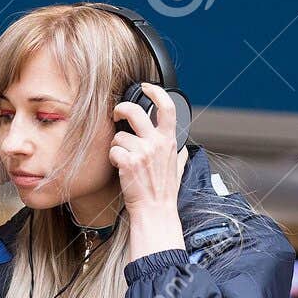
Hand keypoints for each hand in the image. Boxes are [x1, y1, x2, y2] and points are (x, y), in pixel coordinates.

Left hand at [111, 83, 183, 212]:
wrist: (155, 210)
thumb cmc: (164, 191)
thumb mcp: (178, 168)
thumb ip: (179, 155)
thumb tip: (184, 150)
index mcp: (168, 140)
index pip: (167, 107)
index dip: (155, 92)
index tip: (146, 87)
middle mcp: (156, 142)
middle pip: (134, 110)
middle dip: (121, 108)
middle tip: (117, 114)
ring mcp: (142, 151)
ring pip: (118, 136)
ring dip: (117, 147)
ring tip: (125, 161)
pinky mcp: (128, 162)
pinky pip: (113, 151)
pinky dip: (113, 159)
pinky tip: (121, 168)